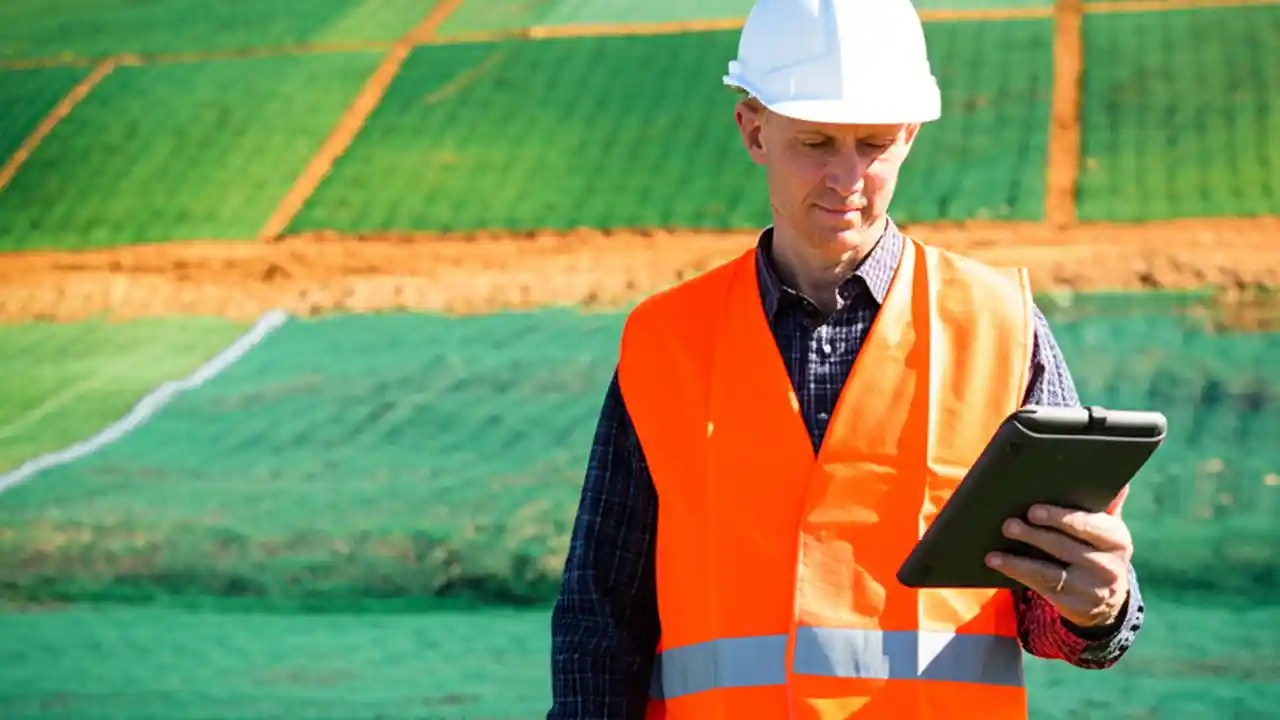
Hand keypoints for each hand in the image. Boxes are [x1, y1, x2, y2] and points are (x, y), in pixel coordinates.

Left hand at [985, 503, 1131, 628]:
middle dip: (1034, 535)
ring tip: (994, 552)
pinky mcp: (1074, 605)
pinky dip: (1017, 573)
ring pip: (1049, 572)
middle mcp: (1108, 565)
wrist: (1108, 601)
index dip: (1060, 518)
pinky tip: (996, 562)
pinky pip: (1041, 587)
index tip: (1033, 510)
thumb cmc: (1098, 550)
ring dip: (1018, 561)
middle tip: (1008, 524)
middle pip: (1065, 547)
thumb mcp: (1107, 531)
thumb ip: (1107, 506)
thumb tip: (1119, 483)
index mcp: (1117, 539)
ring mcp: (1091, 588)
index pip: (1089, 525)